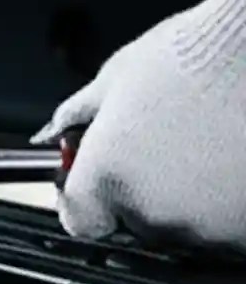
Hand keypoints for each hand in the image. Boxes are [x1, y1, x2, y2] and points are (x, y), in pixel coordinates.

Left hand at [32, 0, 245, 250]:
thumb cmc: (193, 56)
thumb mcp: (116, 78)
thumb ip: (76, 117)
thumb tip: (54, 135)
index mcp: (105, 179)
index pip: (81, 220)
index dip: (90, 200)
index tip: (101, 181)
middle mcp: (153, 213)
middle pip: (137, 221)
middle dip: (145, 189)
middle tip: (168, 144)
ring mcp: (207, 227)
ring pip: (187, 225)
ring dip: (192, 197)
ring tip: (207, 144)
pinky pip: (229, 225)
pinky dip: (230, 201)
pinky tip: (232, 158)